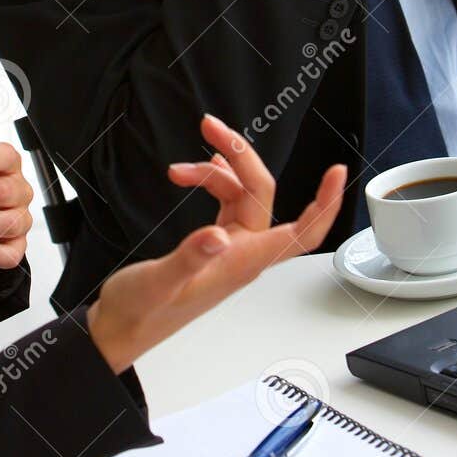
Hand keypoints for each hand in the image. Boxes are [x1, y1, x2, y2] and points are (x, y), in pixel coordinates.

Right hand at [86, 114, 346, 374]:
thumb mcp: (156, 284)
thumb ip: (188, 259)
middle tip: (210, 126)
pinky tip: (204, 167)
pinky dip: (215, 180)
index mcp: (240, 264)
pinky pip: (228, 203)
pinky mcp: (214, 245)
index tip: (338, 172)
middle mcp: (242, 255)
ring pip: (240, 195)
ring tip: (176, 169)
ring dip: (213, 171)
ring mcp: (229, 249)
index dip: (324, 204)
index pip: (300, 233)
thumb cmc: (137, 314)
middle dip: (242, 157)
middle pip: (261, 195)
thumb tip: (216, 236)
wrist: (119, 329)